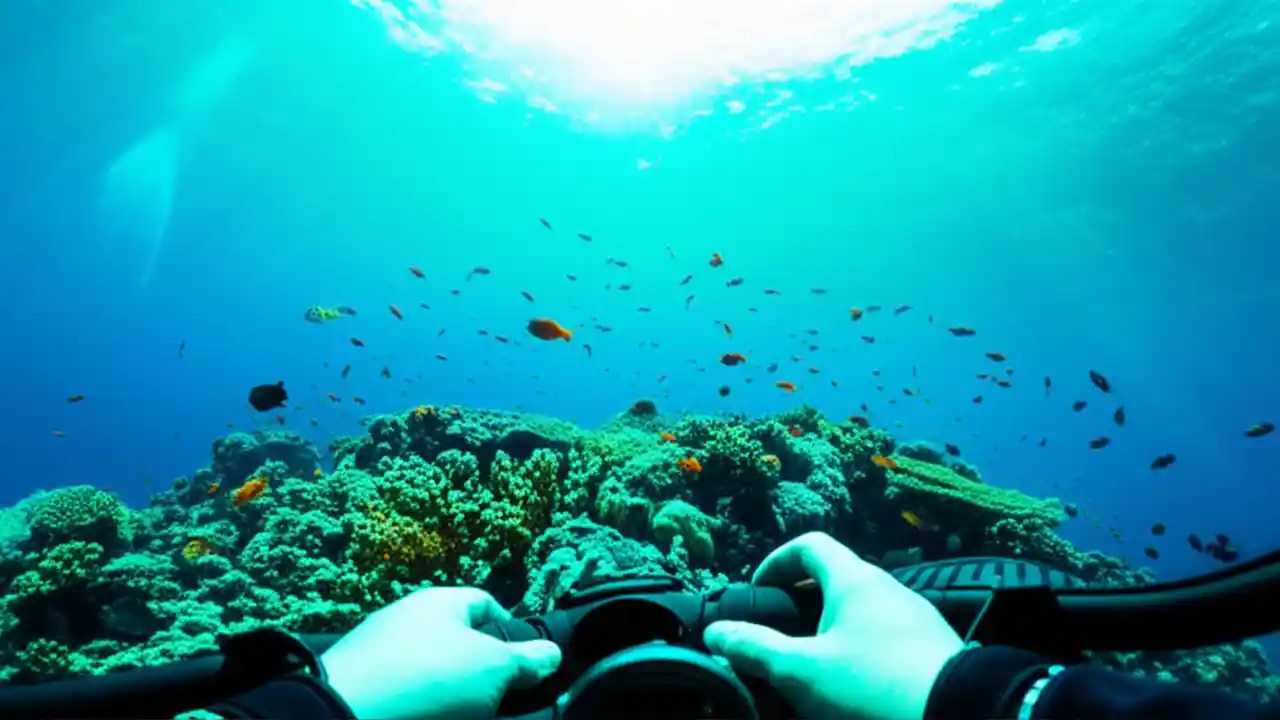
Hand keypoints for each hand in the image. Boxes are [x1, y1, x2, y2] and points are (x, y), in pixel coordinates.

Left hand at [321, 587, 561, 719]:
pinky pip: (405, 696)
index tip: (525, 665)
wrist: (341, 718)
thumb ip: (527, 661)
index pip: (485, 604)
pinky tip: (429, 719)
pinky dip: (422, 709)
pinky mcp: (360, 691)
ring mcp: (377, 657)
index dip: (511, 631)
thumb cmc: (428, 680)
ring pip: (430, 677)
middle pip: (458, 645)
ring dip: (451, 699)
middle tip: (497, 703)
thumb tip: (551, 654)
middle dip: (481, 675)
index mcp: (437, 602)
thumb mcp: (494, 669)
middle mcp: (404, 621)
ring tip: (464, 717)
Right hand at [703, 532, 963, 719]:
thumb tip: (716, 631)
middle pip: (836, 581)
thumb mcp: (801, 672)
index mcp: (855, 580)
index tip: (758, 595)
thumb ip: (754, 649)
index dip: (776, 562)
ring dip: (833, 636)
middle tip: (780, 645)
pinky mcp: (937, 651)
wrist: (963, 716)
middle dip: (802, 609)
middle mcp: (889, 589)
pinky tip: (855, 690)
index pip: (809, 545)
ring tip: (815, 675)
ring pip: (863, 615)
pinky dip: (863, 656)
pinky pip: (888, 642)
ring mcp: (918, 619)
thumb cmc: (872, 687)